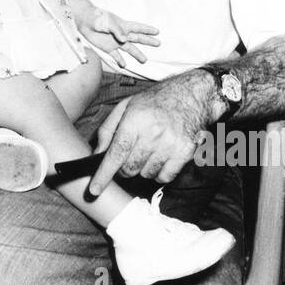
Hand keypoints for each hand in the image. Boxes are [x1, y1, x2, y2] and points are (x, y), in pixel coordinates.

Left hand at [79, 7, 160, 67]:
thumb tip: (125, 40)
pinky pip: (116, 56)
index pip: (138, 28)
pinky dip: (120, 61)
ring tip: (144, 60)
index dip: (147, 30)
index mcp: (123, 26)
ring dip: (137, 54)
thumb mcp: (108, 23)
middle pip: (138, 39)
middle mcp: (122, 35)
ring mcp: (116, 42)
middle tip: (158, 43)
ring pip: (129, 49)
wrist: (85, 22)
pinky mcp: (108, 48)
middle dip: (148, 41)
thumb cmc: (97, 18)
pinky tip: (124, 65)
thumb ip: (117, 31)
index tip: (157, 32)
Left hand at [88, 71, 216, 195]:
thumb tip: (97, 154)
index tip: (94, 190)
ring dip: (143, 169)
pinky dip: (159, 173)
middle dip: (124, 168)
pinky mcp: (185, 153)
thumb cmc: (154, 102)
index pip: (116, 154)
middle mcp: (153, 133)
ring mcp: (171, 144)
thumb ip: (108, 130)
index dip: (104, 174)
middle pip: (130, 168)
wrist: (189, 95)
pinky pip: (165, 177)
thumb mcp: (125, 107)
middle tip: (129, 156)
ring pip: (146, 174)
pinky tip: (160, 157)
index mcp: (135, 120)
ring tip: (148, 150)